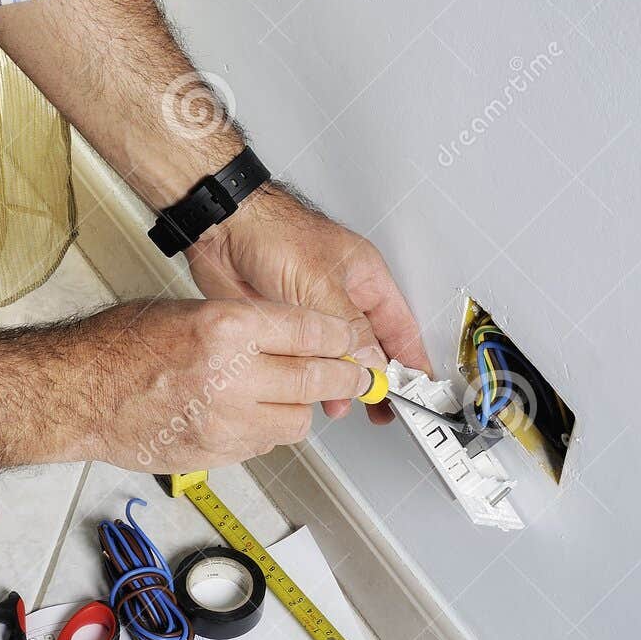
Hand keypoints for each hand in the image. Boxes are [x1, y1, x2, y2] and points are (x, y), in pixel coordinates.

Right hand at [69, 299, 372, 470]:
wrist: (76, 395)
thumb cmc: (118, 348)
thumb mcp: (187, 311)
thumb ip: (242, 324)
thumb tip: (291, 335)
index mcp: (226, 328)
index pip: (311, 330)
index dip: (337, 336)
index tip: (346, 339)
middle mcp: (231, 376)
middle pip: (317, 379)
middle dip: (343, 375)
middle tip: (353, 374)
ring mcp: (224, 422)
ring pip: (297, 421)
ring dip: (299, 406)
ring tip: (285, 394)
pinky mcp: (216, 454)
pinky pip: (264, 445)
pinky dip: (264, 430)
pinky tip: (245, 414)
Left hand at [186, 184, 429, 421]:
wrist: (222, 231)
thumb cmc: (274, 232)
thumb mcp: (321, 285)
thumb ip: (348, 330)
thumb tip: (372, 365)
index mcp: (364, 279)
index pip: (399, 327)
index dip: (410, 359)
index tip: (418, 389)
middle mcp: (342, 297)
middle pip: (369, 347)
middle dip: (373, 378)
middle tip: (380, 408)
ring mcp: (312, 312)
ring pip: (334, 357)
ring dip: (338, 380)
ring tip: (341, 403)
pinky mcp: (284, 324)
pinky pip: (303, 358)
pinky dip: (309, 375)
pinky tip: (309, 391)